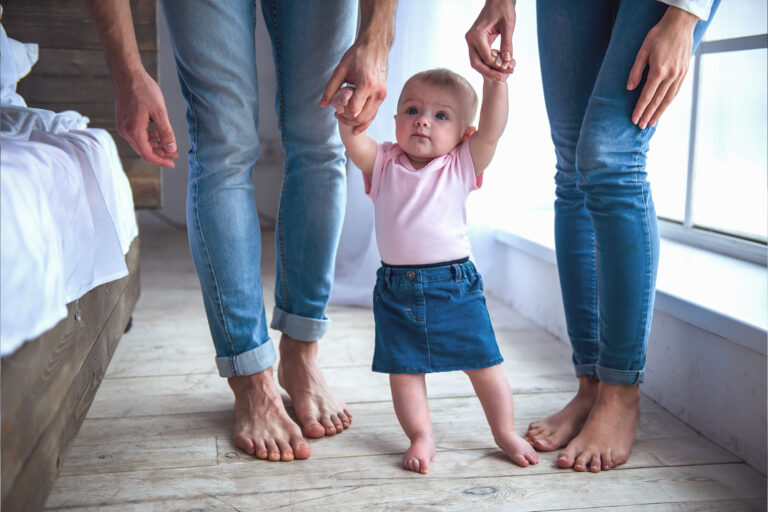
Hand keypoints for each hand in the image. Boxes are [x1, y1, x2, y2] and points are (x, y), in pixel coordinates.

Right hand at [114, 69, 177, 166]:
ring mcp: (123, 126)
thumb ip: (166, 132)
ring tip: (169, 146)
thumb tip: (171, 148)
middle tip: (175, 154)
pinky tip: (158, 134)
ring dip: (155, 146)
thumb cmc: (143, 90)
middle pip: (144, 150)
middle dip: (160, 154)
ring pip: (140, 143)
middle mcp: (125, 131)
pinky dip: (148, 137)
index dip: (161, 161)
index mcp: (134, 131)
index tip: (172, 163)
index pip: (147, 154)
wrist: (127, 74)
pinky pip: (137, 135)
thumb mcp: (160, 112)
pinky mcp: (124, 120)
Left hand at [321, 41, 387, 133]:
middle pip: (361, 117)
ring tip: (342, 116)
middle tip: (336, 115)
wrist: (376, 45)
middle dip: (347, 119)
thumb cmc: (358, 55)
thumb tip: (323, 105)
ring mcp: (382, 95)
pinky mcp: (383, 96)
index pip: (354, 109)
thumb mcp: (340, 70)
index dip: (343, 112)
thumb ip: (331, 88)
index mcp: (367, 84)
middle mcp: (377, 92)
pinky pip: (374, 114)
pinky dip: (364, 121)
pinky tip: (356, 127)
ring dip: (354, 122)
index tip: (335, 108)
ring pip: (368, 118)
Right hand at [466, 0, 515, 80]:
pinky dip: (488, 63)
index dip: (497, 65)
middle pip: (477, 63)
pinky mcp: (475, 42)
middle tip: (502, 79)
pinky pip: (479, 56)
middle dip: (489, 72)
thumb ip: (507, 44)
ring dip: (488, 70)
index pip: (486, 57)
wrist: (497, 0)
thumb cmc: (503, 9)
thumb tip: (507, 61)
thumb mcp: (508, 26)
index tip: (508, 69)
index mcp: (476, 35)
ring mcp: (471, 41)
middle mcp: (470, 39)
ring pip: (476, 62)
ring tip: (502, 75)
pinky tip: (499, 66)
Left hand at [627, 7, 697, 129]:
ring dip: (659, 112)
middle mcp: (671, 75)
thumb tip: (630, 88)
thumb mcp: (643, 51)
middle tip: (641, 126)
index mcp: (659, 70)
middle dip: (648, 114)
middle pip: (658, 100)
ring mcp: (679, 74)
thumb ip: (636, 71)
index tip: (634, 119)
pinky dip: (669, 102)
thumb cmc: (659, 35)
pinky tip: (663, 108)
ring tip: (651, 122)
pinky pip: (676, 91)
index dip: (640, 109)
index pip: (647, 95)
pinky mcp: (684, 72)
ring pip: (668, 98)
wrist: (680, 25)